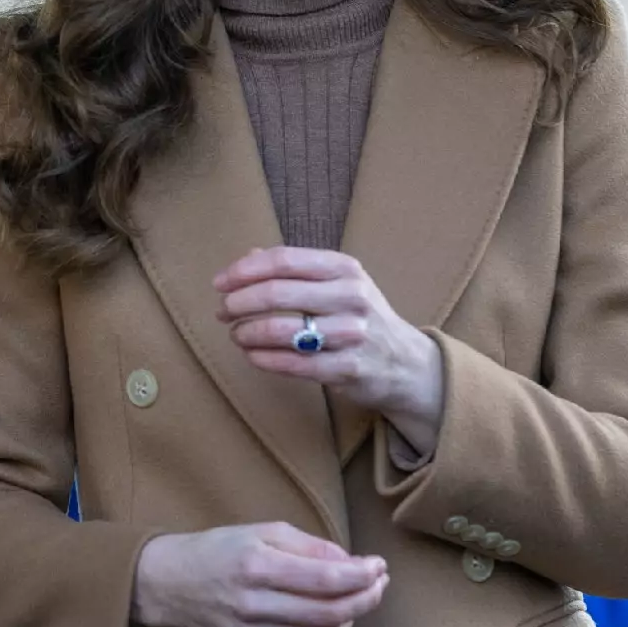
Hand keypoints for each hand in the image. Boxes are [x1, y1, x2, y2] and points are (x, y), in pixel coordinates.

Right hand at [132, 523, 388, 626]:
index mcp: (257, 567)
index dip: (362, 575)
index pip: (326, 580)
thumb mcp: (263, 532)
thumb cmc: (221, 549)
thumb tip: (353, 563)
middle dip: (366, 599)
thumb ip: (310, 546)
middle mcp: (254, 606)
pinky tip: (330, 613)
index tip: (380, 565)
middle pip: (331, 613)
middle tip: (380, 583)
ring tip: (360, 597)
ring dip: (351, 618)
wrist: (172, 584)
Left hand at [214, 248, 445, 450]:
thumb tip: (247, 257)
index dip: (245, 271)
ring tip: (237, 335)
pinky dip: (263, 359)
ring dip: (247, 333)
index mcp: (345, 268)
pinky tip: (252, 355)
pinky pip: (292, 364)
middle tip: (223, 311)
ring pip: (281, 330)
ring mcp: (352, 334)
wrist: (406, 364)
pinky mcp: (348, 369)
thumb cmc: (360, 317)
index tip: (220, 283)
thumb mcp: (338, 283)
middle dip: (239, 302)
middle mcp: (351, 296)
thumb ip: (294, 269)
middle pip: (278, 293)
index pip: (284, 260)